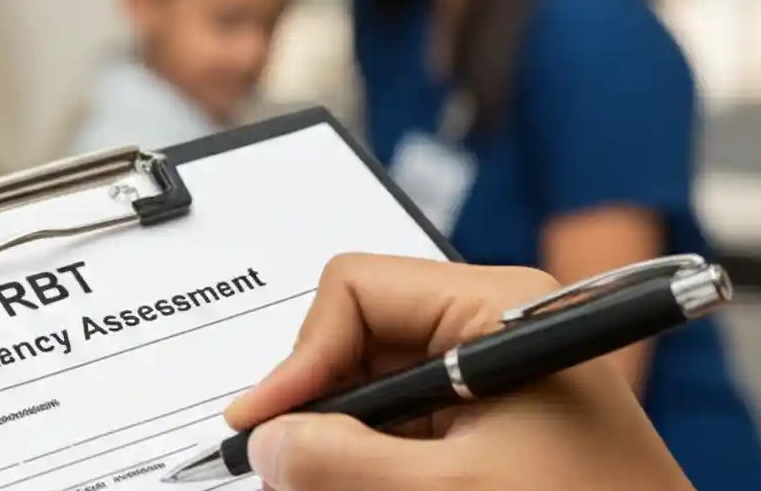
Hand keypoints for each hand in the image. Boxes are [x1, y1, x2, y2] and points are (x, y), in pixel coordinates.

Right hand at [224, 254, 693, 490]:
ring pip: (375, 382)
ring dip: (340, 434)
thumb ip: (346, 461)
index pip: (359, 289)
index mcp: (498, 309)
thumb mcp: (450, 489)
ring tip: (315, 480)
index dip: (301, 355)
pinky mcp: (492, 418)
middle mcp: (493, 328)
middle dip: (317, 401)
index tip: (262, 420)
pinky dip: (371, 453)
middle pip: (360, 335)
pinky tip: (358, 482)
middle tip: (282, 459)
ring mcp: (493, 375)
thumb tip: (270, 440)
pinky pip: (405, 418)